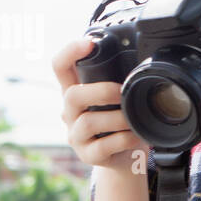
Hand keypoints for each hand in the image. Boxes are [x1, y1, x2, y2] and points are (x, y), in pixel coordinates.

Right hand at [52, 36, 151, 172]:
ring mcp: (76, 135)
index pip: (60, 67)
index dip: (70, 52)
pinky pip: (104, 145)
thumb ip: (116, 80)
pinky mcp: (87, 155)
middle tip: (123, 93)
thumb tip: (141, 57)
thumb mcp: (114, 99)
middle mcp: (70, 112)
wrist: (125, 158)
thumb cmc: (120, 122)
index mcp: (74, 91)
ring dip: (117, 118)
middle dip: (101, 91)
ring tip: (133, 119)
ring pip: (88, 122)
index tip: (89, 42)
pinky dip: (124, 139)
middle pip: (72, 95)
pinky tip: (134, 136)